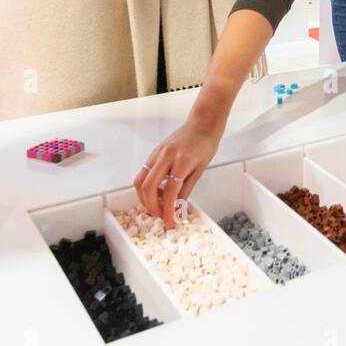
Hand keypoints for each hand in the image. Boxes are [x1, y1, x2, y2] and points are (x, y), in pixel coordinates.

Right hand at [133, 114, 224, 228]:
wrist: (202, 123)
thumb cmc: (205, 144)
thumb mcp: (201, 169)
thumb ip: (187, 189)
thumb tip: (177, 208)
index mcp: (182, 161)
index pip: (170, 191)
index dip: (168, 210)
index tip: (169, 222)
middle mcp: (166, 156)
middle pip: (148, 187)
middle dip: (151, 206)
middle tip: (160, 215)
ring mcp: (157, 154)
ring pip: (140, 180)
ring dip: (145, 197)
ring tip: (158, 205)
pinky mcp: (153, 153)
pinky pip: (144, 173)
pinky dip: (146, 187)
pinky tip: (158, 192)